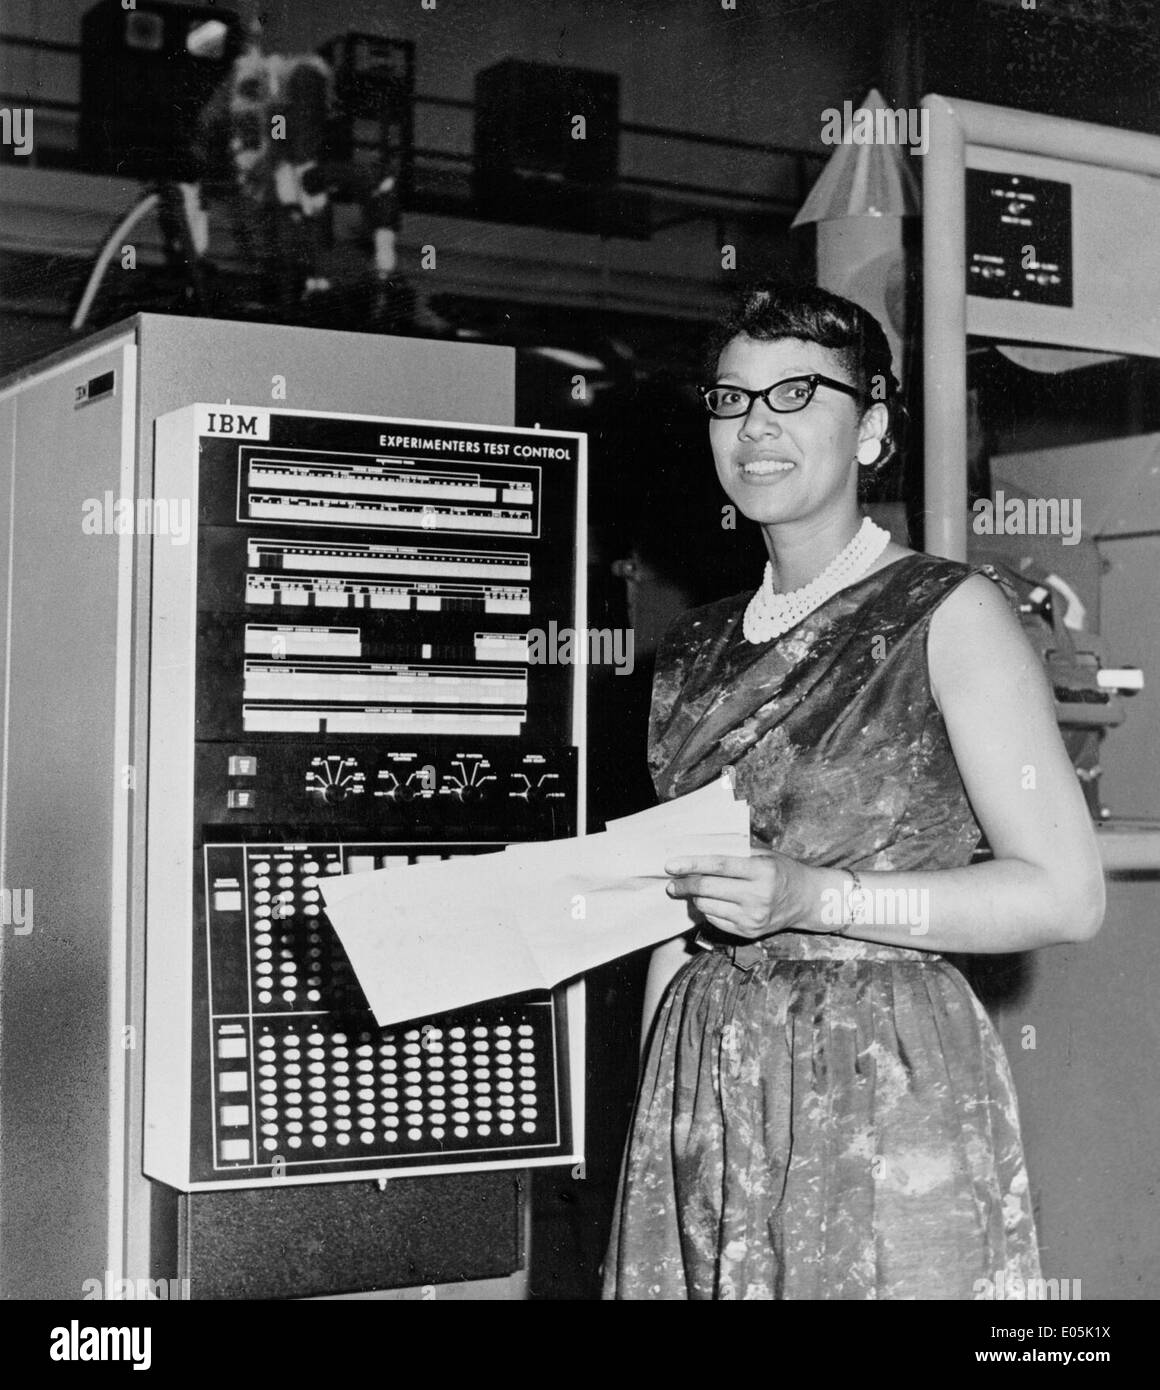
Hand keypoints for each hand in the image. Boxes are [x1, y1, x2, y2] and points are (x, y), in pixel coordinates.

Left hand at [663, 848, 819, 938]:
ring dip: (694, 898)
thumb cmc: (782, 871)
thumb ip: (736, 853)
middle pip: (709, 888)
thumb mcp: (764, 855)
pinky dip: (707, 910)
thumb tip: (698, 851)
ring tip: (691, 891)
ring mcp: (753, 917)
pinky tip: (708, 902)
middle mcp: (758, 896)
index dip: (692, 864)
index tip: (671, 865)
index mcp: (762, 871)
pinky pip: (715, 920)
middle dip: (685, 885)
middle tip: (672, 883)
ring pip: (708, 907)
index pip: (719, 866)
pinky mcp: (749, 933)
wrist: (807, 900)